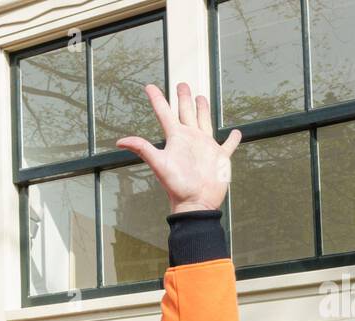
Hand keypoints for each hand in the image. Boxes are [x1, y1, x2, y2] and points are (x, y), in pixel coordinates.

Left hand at [117, 83, 240, 214]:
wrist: (196, 203)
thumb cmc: (177, 186)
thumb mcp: (159, 164)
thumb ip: (142, 149)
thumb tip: (119, 141)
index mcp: (176, 138)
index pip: (164, 113)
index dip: (157, 99)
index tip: (149, 87)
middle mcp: (190, 139)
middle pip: (186, 112)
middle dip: (183, 98)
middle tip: (181, 84)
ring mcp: (205, 147)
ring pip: (204, 122)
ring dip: (202, 110)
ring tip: (201, 97)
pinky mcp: (220, 157)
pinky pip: (228, 145)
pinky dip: (232, 139)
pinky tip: (235, 133)